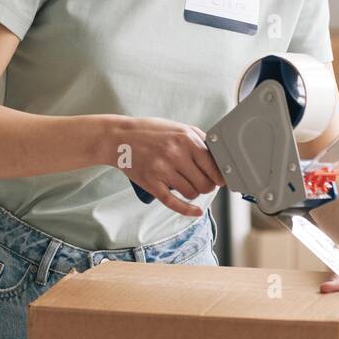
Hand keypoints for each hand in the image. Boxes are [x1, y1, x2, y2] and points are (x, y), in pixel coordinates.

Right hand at [101, 115, 225, 216]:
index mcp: (186, 139)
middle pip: (205, 183)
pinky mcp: (151, 183)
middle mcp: (176, 154)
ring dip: (194, 193)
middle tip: (203, 182)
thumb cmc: (150, 131)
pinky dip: (188, 210)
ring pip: (192, 193)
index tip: (219, 179)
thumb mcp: (178, 127)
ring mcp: (162, 170)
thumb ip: (200, 139)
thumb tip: (219, 157)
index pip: (214, 166)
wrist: (119, 137)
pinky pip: (174, 202)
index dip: (219, 176)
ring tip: (188, 185)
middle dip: (207, 186)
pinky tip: (196, 212)